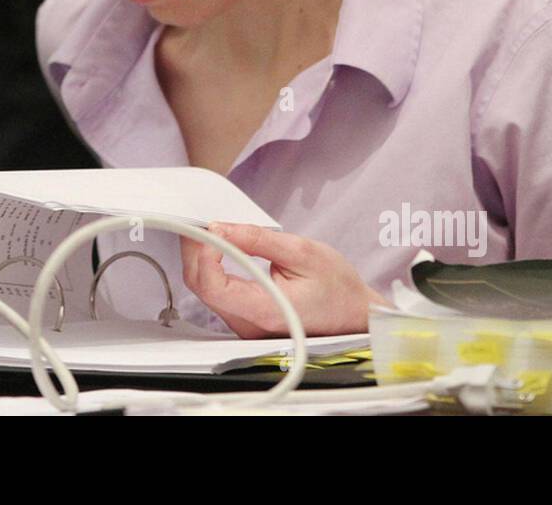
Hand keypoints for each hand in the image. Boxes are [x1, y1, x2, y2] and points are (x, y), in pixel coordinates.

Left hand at [181, 222, 388, 338]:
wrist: (355, 317)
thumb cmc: (337, 288)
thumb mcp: (303, 252)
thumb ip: (258, 240)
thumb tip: (220, 229)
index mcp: (265, 310)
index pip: (212, 286)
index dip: (203, 253)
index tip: (210, 228)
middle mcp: (249, 326)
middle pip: (201, 289)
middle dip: (196, 251)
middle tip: (203, 223)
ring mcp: (246, 328)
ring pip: (206, 293)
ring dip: (203, 260)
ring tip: (213, 233)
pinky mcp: (246, 323)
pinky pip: (218, 296)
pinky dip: (213, 271)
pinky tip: (221, 251)